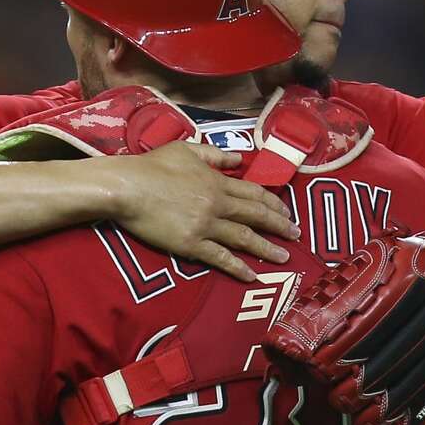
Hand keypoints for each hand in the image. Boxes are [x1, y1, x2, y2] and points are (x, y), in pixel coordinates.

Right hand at [104, 142, 299, 281]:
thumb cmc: (152, 166)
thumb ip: (215, 155)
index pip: (254, 193)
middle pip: (256, 216)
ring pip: (244, 238)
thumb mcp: (186, 149)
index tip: (287, 213)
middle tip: (296, 236)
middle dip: (279, 226)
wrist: (127, 187)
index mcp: (217, 181)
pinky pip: (221, 258)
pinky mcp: (191, 245)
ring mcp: (206, 226)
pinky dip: (239, 268)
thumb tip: (238, 159)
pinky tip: (252, 275)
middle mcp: (218, 204)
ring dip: (267, 248)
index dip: (274, 204)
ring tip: (284, 257)